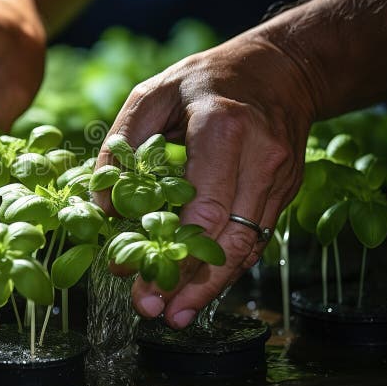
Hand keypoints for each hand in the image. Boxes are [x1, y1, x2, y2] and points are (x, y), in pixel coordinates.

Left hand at [95, 32, 316, 328]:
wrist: (282, 69)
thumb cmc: (206, 80)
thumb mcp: (152, 93)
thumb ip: (121, 144)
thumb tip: (101, 206)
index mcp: (224, 127)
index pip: (203, 204)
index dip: (165, 245)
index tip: (127, 269)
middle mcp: (261, 157)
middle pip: (228, 236)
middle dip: (190, 282)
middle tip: (152, 311)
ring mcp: (280, 178)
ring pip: (247, 246)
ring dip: (211, 287)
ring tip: (175, 315)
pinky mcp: (285, 191)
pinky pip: (256, 238)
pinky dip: (229, 268)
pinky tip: (202, 291)